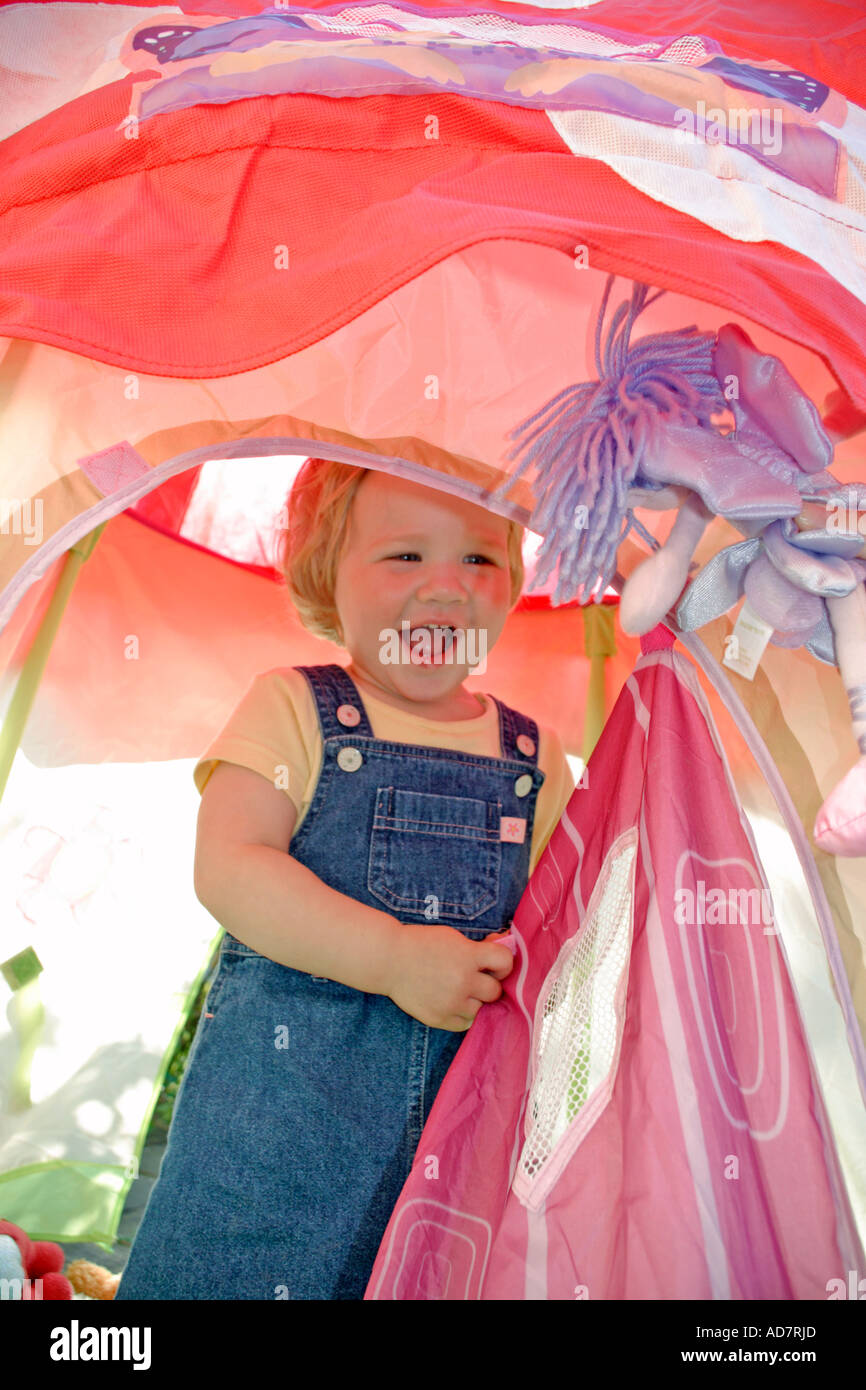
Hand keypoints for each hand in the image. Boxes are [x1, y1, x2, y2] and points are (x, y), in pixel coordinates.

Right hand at [384, 922, 514, 1031]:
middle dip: (487, 984)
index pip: (505, 962)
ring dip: (473, 1001)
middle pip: (495, 991)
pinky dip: (461, 1014)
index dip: (502, 963)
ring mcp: (451, 1003)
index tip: (494, 965)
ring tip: (456, 990)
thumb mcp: (453, 937)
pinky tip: (451, 1002)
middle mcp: (463, 981)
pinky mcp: (439, 1018)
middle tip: (473, 978)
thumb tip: (504, 947)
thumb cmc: (422, 944)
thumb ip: (478, 948)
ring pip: (479, 1010)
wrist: (389, 959)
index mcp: (468, 956)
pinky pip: (464, 1024)